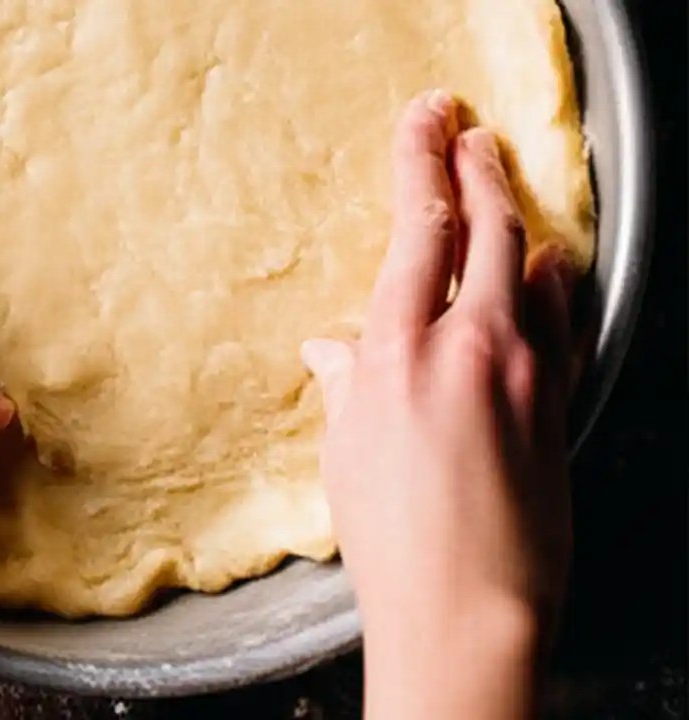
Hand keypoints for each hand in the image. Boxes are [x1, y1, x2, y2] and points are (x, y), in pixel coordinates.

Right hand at [302, 91, 576, 719]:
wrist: (470, 607)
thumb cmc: (392, 541)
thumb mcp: (342, 456)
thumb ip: (342, 388)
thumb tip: (328, 352)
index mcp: (394, 353)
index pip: (416, 231)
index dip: (420, 162)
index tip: (424, 121)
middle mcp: (466, 347)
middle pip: (483, 230)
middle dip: (476, 166)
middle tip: (467, 129)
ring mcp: (524, 373)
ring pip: (532, 268)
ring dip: (517, 219)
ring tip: (505, 189)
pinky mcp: (558, 404)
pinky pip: (564, 322)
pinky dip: (556, 284)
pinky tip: (552, 268)